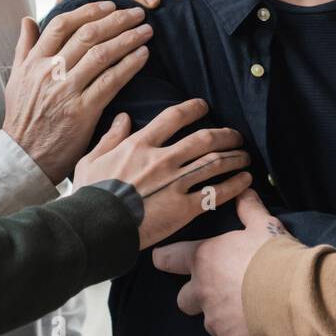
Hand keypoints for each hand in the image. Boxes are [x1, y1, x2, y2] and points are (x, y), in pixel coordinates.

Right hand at [2, 1, 152, 182]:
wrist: (24, 158)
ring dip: (128, 38)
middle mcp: (49, 72)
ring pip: (101, 54)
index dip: (89, 11)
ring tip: (146, 30)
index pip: (63, 24)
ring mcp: (65, 91)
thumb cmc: (23, 119)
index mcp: (34, 62)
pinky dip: (129, 65)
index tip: (109, 5)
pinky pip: (110, 81)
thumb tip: (28, 18)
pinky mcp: (82, 111)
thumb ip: (24, 47)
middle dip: (116, 19)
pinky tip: (143, 55)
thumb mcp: (16, 79)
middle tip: (136, 13)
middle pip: (87, 34)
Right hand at [74, 99, 251, 248]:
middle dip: (225, 135)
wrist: (95, 228)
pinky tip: (245, 181)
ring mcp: (175, 183)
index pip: (173, 117)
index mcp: (140, 145)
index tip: (204, 107)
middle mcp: (162, 159)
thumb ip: (110, 138)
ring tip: (245, 156)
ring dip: (235, 158)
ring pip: (215, 163)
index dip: (193, 108)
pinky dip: (235, 185)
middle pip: (204, 139)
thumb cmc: (90, 196)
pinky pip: (216, 193)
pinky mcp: (184, 208)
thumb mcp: (91, 160)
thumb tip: (123, 118)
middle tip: (236, 136)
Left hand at [153, 189, 288, 335]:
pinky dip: (241, 332)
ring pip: (208, 321)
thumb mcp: (263, 226)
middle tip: (219, 289)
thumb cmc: (273, 254)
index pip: (167, 259)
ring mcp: (215, 319)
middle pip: (183, 300)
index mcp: (204, 259)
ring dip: (220, 315)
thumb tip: (244, 191)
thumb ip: (249, 209)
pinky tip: (258, 322)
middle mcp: (202, 291)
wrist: (294, 294)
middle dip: (196, 297)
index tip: (162, 259)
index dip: (164, 258)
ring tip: (245, 307)